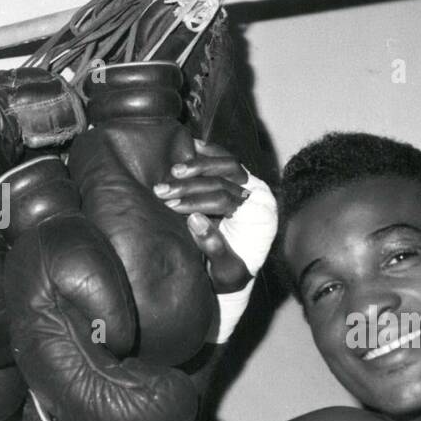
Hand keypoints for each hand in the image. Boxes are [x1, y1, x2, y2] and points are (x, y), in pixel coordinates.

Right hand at [153, 138, 252, 293]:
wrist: (235, 274)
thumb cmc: (231, 275)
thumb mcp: (226, 271)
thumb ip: (214, 247)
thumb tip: (195, 220)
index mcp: (258, 216)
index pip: (225, 199)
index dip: (196, 201)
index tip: (171, 206)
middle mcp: (257, 197)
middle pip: (224, 178)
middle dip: (190, 183)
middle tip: (162, 190)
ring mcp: (249, 186)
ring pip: (226, 164)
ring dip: (197, 164)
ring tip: (172, 169)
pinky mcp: (238, 181)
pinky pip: (225, 160)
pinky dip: (208, 151)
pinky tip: (190, 145)